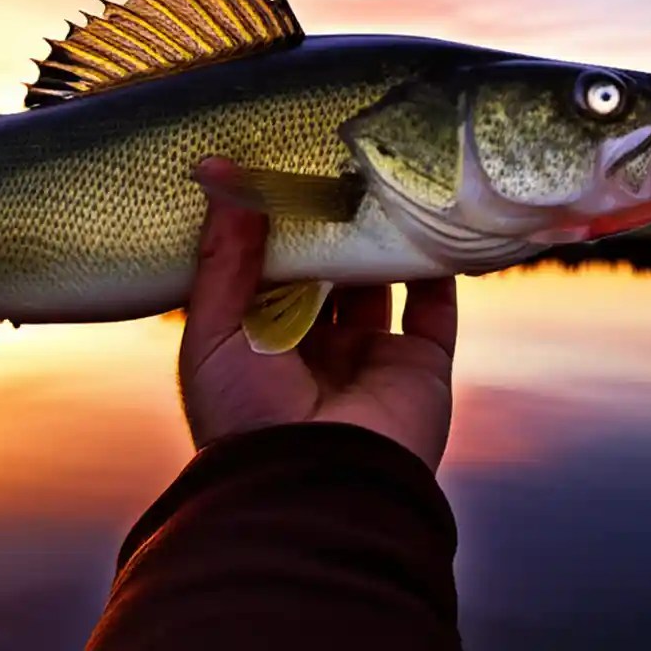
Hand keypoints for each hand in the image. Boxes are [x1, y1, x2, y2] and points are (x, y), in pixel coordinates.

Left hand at [179, 158, 456, 472]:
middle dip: (328, 226)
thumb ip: (222, 258)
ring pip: (381, 281)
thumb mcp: (213, 333)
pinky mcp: (420, 366)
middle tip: (330, 164)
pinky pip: (436, 306)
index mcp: (261, 345)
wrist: (313, 487)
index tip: (275, 169)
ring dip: (379, 237)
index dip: (272, 226)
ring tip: (376, 178)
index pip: (269, 272)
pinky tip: (427, 217)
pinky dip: (437, 265)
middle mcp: (317, 350)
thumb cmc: (245, 418)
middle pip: (327, 273)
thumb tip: (222, 178)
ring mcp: (371, 357)